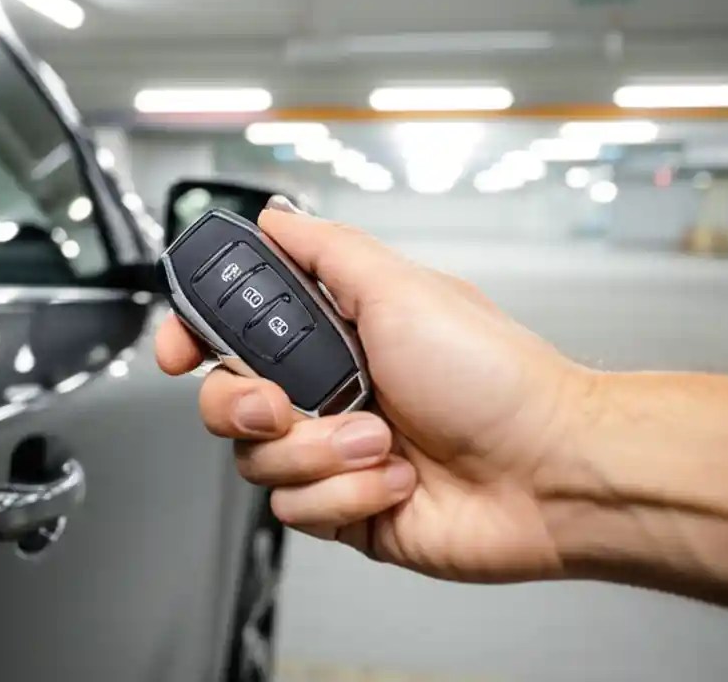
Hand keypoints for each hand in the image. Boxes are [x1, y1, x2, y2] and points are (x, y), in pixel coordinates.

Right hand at [157, 208, 592, 582]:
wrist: (550, 472)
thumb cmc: (496, 378)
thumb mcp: (401, 290)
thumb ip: (325, 251)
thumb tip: (275, 217)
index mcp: (334, 333)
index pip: (233, 330)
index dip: (192, 337)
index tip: (178, 350)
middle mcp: (328, 393)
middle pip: (226, 401)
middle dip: (245, 405)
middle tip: (284, 404)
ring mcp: (334, 454)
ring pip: (257, 461)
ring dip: (320, 453)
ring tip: (380, 440)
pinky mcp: (346, 509)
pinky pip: (297, 510)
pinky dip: (347, 494)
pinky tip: (396, 479)